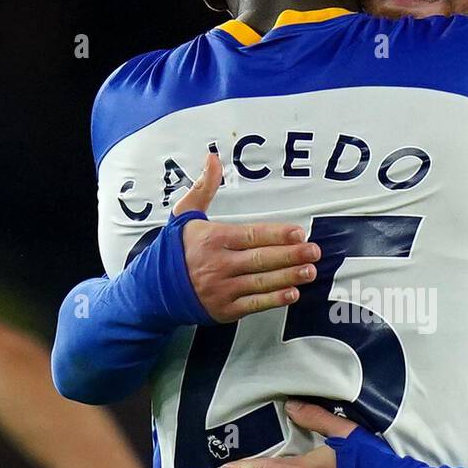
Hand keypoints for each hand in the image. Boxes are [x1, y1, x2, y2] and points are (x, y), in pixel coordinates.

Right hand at [172, 152, 320, 320]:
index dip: (276, 234)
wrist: (153, 289)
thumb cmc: (176, 249)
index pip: (250, 235)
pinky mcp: (224, 309)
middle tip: (314, 251)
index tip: (298, 232)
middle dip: (290, 255)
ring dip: (288, 277)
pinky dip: (274, 300)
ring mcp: (222, 289)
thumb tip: (213, 158)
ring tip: (310, 271)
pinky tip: (292, 293)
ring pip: (261, 282)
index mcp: (212, 239)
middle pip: (260, 259)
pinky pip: (254, 304)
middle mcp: (218, 264)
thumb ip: (204, 187)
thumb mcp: (185, 214)